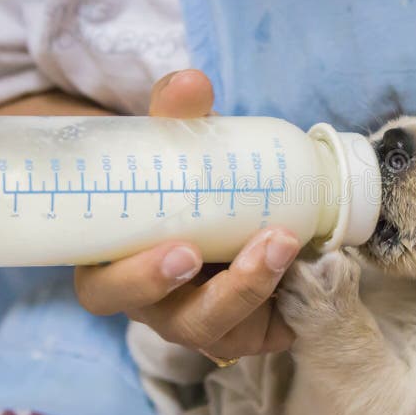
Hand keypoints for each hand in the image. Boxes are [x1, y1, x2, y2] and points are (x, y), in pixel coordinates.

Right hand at [75, 70, 301, 357]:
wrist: (227, 208)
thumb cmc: (184, 183)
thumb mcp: (178, 149)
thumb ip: (178, 118)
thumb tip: (191, 82)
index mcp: (120, 268)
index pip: (106, 290)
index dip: (135, 280)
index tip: (181, 248)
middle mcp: (159, 304)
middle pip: (173, 322)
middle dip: (215, 292)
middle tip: (240, 248)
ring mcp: (204, 320)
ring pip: (222, 328)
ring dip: (254, 289)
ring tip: (284, 243)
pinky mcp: (248, 329)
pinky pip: (266, 332)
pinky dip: (288, 305)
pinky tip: (309, 267)